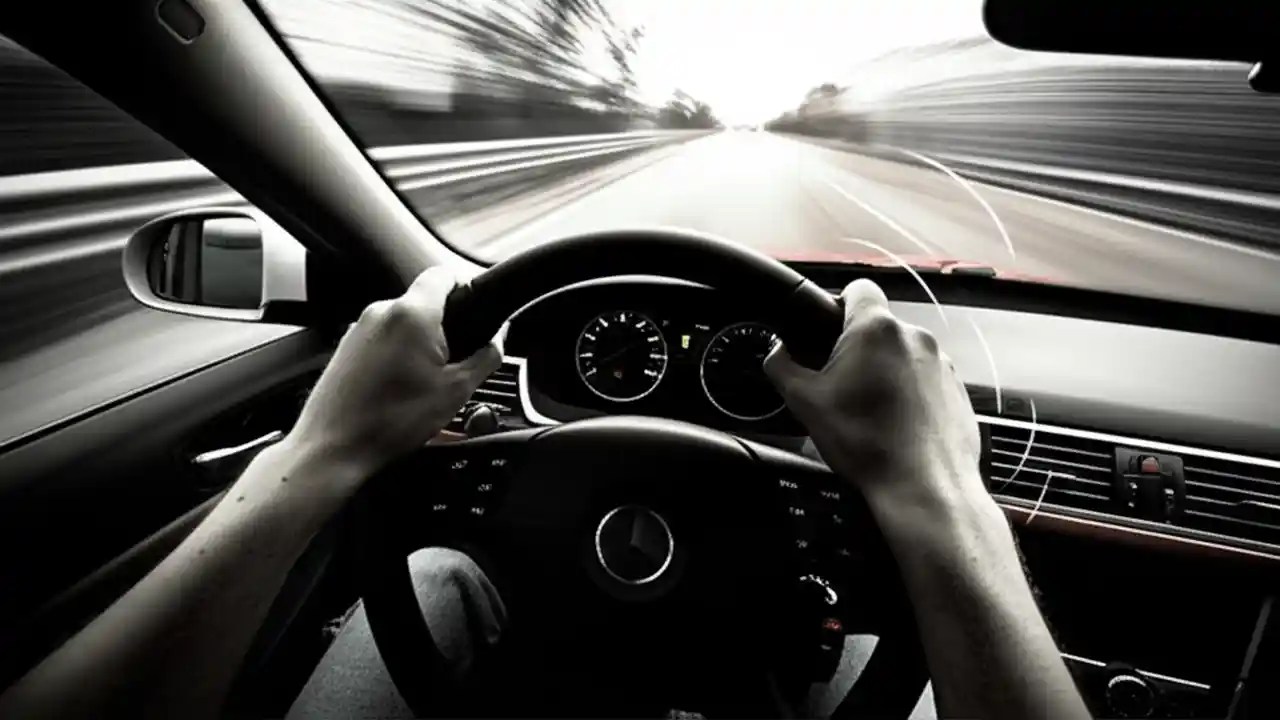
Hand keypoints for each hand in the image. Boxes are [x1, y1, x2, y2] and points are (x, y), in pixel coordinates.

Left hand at [287, 267, 500, 492]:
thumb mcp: (455, 391)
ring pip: (403, 322)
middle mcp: (382, 311)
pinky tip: (401, 388)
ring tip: (426, 381)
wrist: (334, 447)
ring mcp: (359, 328)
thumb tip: (498, 340)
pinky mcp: (346, 347)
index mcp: (413, 314)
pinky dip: (397, 355)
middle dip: (445, 325)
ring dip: (420, 343)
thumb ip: (485, 358)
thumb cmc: (392, 420)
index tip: (477, 309)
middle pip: (424, 300)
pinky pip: (383, 339)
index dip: (466, 286)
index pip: (444, 273)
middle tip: (456, 360)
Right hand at [764, 279, 983, 510]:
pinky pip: (926, 380)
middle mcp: (915, 337)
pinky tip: (895, 426)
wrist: (924, 486)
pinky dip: (910, 395)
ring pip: (903, 355)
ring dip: (885, 373)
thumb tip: (776, 353)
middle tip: (840, 386)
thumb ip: (782, 367)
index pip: (857, 288)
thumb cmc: (867, 443)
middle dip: (858, 350)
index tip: (827, 330)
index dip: (837, 304)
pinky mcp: (958, 390)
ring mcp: (942, 364)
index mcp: (876, 329)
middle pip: (878, 327)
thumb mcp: (805, 403)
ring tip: (869, 412)